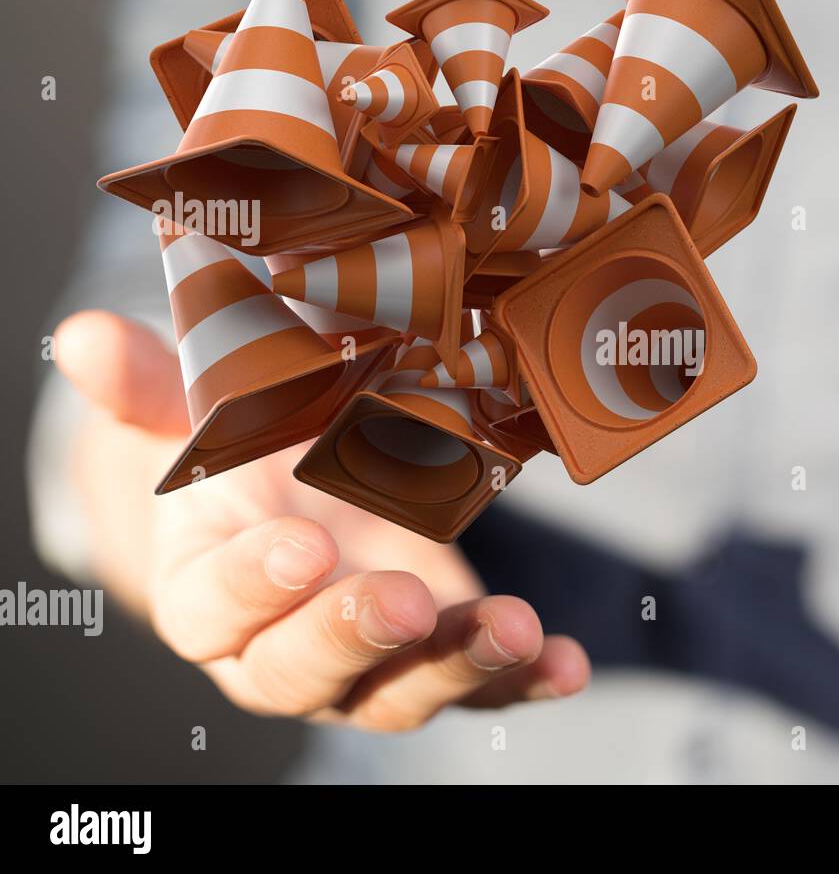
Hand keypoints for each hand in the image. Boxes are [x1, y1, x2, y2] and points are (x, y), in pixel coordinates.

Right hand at [53, 309, 589, 730]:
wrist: (297, 507)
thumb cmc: (242, 468)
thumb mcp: (197, 420)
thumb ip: (149, 390)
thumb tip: (81, 338)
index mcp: (210, 589)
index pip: (213, 610)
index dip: (251, 587)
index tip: (300, 545)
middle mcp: (284, 646)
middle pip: (304, 671)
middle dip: (352, 637)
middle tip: (400, 600)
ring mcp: (368, 662)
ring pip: (401, 691)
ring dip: (457, 666)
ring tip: (515, 628)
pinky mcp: (439, 656)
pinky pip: (480, 687)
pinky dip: (522, 681)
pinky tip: (566, 662)